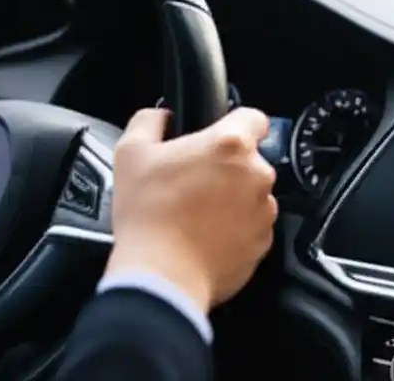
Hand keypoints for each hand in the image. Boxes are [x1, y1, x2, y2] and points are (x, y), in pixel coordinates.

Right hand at [105, 108, 276, 314]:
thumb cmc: (147, 215)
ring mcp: (262, 211)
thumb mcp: (131, 152)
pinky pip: (251, 227)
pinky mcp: (262, 243)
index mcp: (230, 145)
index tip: (218, 136)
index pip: (253, 117)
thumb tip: (161, 117)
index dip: (234, 122)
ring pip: (251, 194)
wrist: (161, 276)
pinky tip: (204, 236)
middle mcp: (255, 175)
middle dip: (225, 168)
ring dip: (231, 199)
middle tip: (192, 182)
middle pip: (249, 160)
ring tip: (195, 214)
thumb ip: (150, 121)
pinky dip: (234, 229)